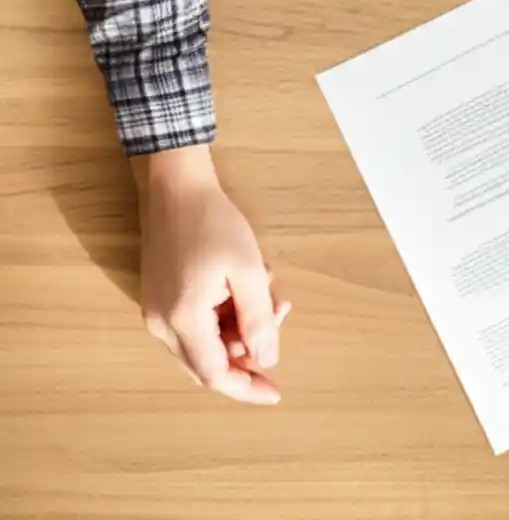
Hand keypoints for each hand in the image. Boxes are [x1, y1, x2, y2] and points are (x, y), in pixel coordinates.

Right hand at [133, 145, 288, 404]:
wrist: (176, 187)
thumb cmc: (215, 224)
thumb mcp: (250, 272)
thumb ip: (259, 320)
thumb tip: (266, 360)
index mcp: (182, 320)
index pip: (214, 375)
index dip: (246, 388)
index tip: (276, 393)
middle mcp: (161, 324)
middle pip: (209, 363)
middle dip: (249, 350)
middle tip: (278, 314)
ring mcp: (156, 312)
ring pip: (205, 343)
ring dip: (241, 327)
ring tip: (270, 291)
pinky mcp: (159, 299)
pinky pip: (196, 324)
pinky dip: (225, 315)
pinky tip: (248, 286)